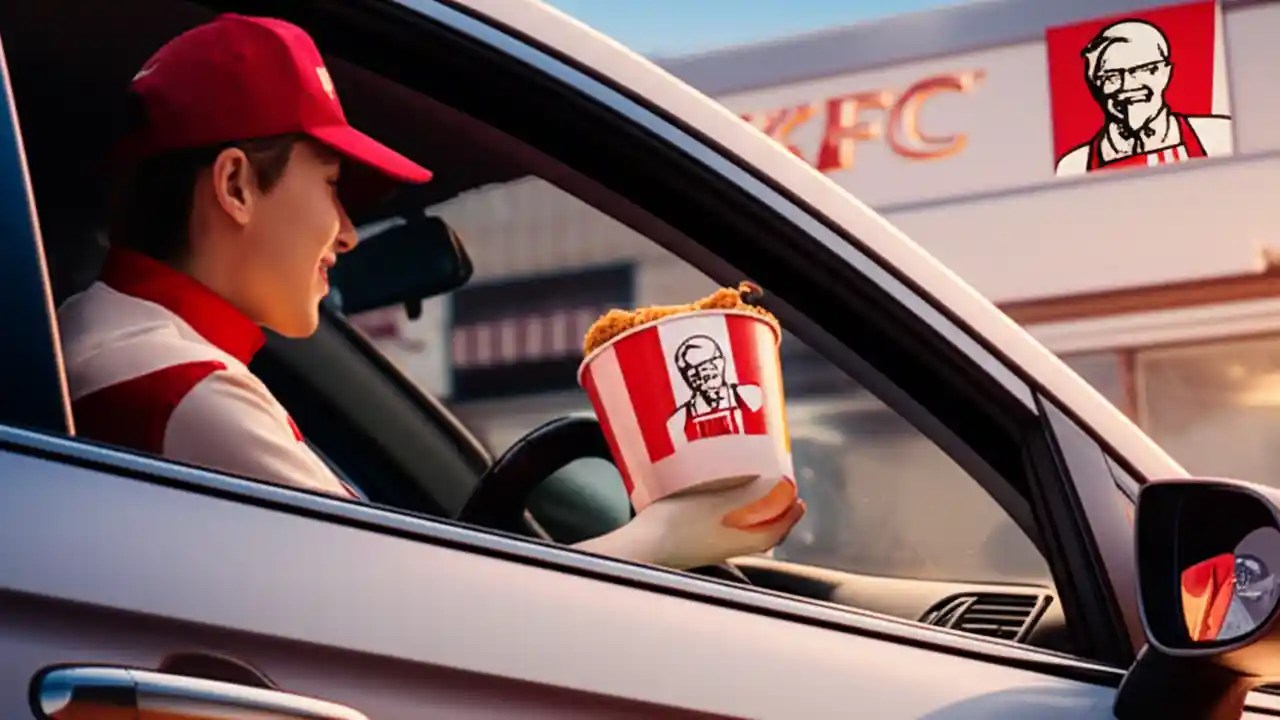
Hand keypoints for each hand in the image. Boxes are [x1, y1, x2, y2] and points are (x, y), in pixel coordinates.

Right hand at [575, 476, 805, 570]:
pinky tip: (719, 505)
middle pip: (762, 533)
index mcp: (741, 539)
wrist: (642, 547)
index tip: (797, 498)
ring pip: (744, 533)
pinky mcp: (695, 547)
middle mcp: (730, 548)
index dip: (789, 515)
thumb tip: (774, 483)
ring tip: (752, 496)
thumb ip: (745, 491)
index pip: (776, 530)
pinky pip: (725, 532)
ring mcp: (711, 549)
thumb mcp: (715, 499)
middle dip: (774, 514)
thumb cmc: (677, 523)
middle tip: (780, 495)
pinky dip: (733, 519)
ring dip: (754, 516)